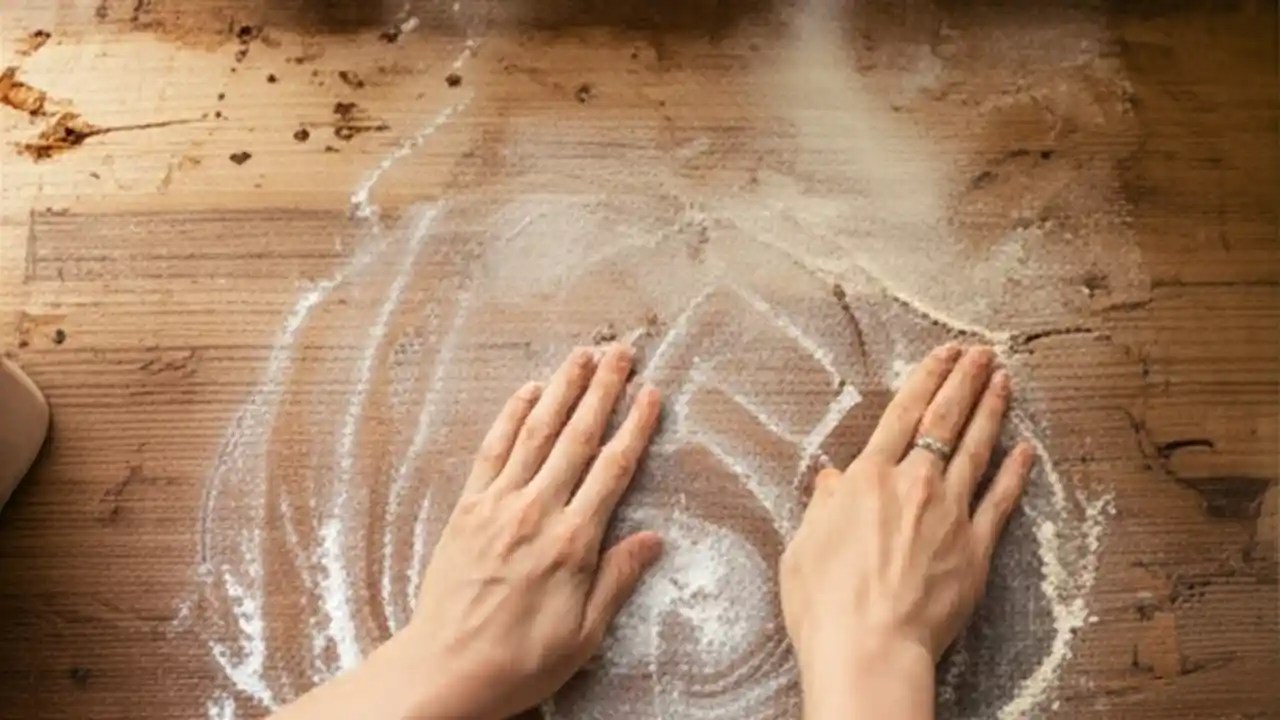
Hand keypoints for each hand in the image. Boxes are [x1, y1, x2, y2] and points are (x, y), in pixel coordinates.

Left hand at [271, 345, 662, 719]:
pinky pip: (492, 450)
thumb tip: (653, 540)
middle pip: (578, 437)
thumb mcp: (584, 633)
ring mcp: (498, 505)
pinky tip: (529, 391)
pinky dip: (512, 416)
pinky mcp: (468, 508)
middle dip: (603, 390)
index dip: (635, 426)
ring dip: (562, 389)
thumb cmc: (520, 660)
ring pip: (536, 433)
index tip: (651, 393)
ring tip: (582, 355)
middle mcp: (537, 512)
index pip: (613, 469)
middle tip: (622, 351)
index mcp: (573, 542)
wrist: (446, 670)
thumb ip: (617, 579)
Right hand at [779, 345, 1033, 719]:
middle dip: (966, 381)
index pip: (902, 414)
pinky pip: (1001, 501)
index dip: (926, 378)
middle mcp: (914, 485)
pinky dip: (1015, 473)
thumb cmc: (825, 600)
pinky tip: (1026, 451)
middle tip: (983, 353)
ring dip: (992, 412)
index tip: (944, 353)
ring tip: (1005, 382)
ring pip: (977, 450)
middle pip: (945, 420)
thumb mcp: (804, 545)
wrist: (869, 645)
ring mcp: (950, 514)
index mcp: (868, 479)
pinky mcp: (976, 548)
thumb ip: (823, 506)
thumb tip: (832, 480)